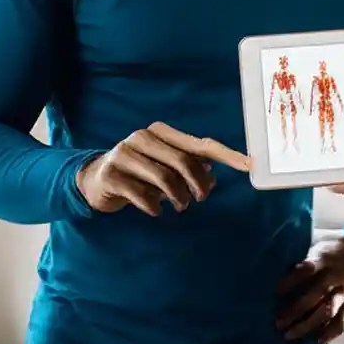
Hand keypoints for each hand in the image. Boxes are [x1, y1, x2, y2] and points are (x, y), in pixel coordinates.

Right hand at [77, 121, 250, 215]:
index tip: (249, 165)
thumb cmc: (138, 174)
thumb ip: (188, 168)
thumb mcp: (165, 169)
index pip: (201, 143)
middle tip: (201, 199)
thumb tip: (212, 175)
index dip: (227, 155)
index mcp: (161, 133)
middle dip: (198, 184)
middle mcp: (142, 138)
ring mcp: (124, 154)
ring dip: (177, 197)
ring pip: (164, 178)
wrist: (94, 181)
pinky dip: (153, 206)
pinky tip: (155, 210)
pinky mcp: (110, 174)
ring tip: (180, 206)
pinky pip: (141, 194)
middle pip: (184, 161)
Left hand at [275, 236, 343, 343]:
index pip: (306, 270)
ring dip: (307, 325)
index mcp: (324, 259)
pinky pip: (343, 322)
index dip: (290, 281)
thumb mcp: (320, 245)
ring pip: (326, 312)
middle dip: (294, 311)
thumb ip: (304, 258)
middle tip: (277, 322)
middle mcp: (334, 277)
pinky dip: (330, 333)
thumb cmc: (337, 247)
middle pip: (314, 296)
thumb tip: (277, 266)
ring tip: (290, 334)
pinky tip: (317, 341)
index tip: (275, 292)